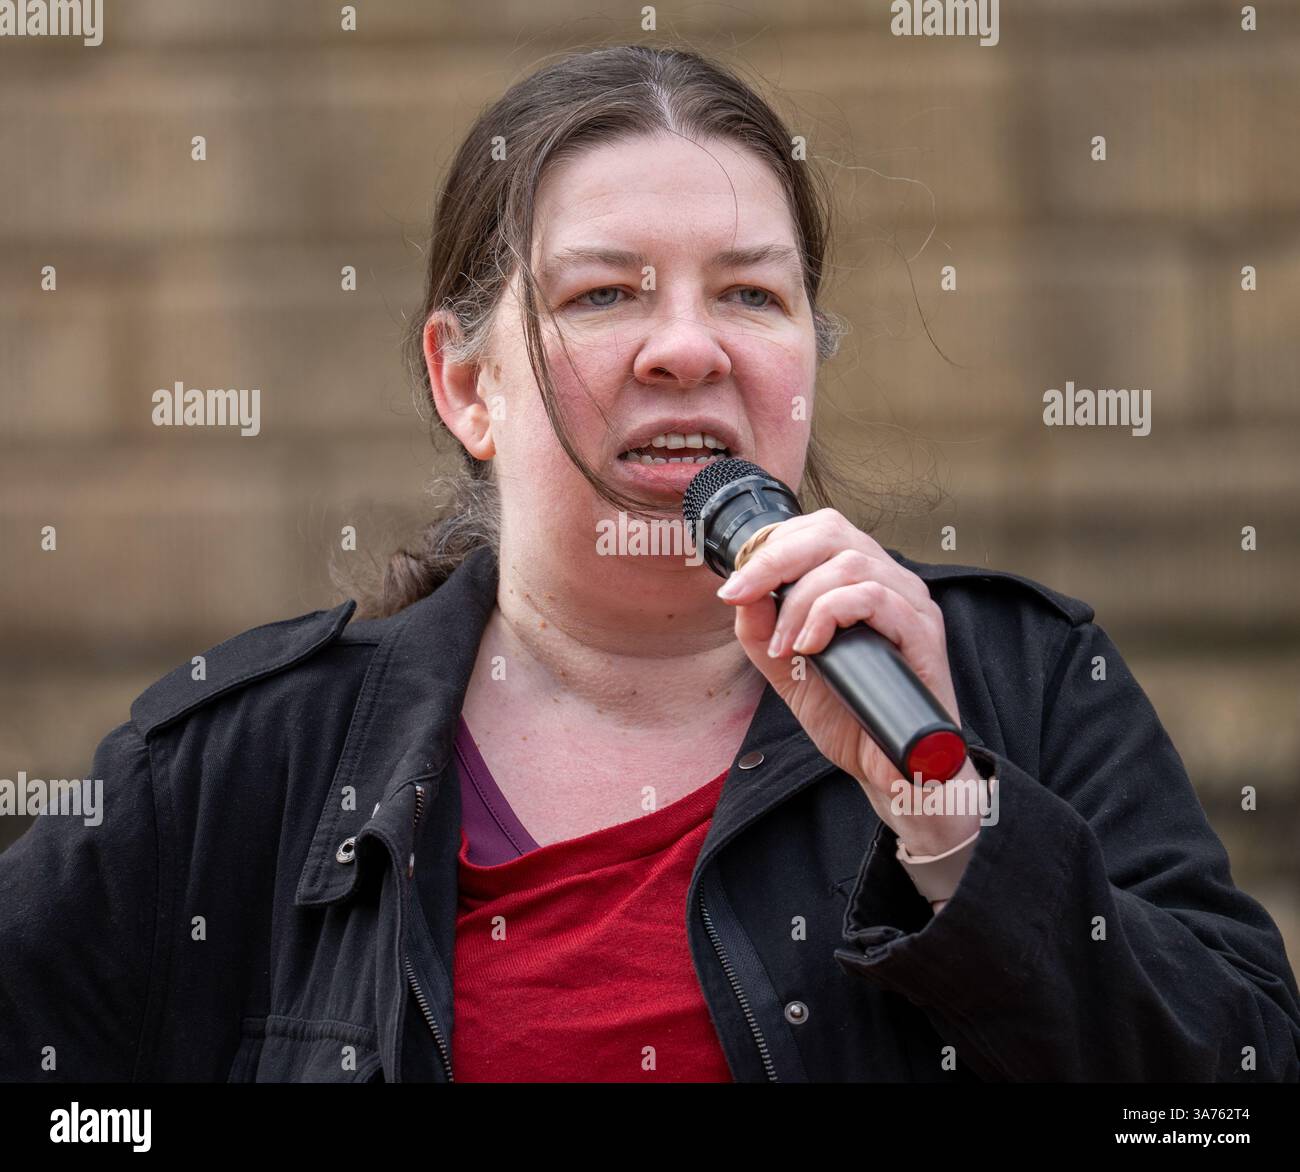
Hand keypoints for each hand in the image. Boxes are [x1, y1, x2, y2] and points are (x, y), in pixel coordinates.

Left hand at [714, 509, 983, 855]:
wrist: (887, 770)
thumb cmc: (847, 715)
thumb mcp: (785, 668)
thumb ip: (761, 629)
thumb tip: (739, 591)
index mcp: (861, 580)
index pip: (818, 530)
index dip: (772, 546)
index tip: (736, 587)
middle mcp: (891, 582)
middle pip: (832, 532)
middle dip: (775, 562)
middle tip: (741, 596)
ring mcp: (912, 605)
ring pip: (850, 564)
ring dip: (800, 603)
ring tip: (784, 646)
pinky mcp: (926, 634)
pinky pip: (876, 598)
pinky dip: (831, 616)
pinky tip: (811, 648)